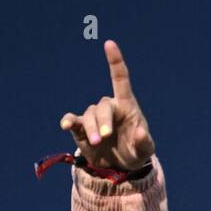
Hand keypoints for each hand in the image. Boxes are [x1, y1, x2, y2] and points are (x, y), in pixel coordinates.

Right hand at [59, 39, 155, 171]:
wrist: (119, 166)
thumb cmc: (135, 151)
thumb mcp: (144, 150)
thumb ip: (145, 142)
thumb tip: (140, 132)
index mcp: (126, 106)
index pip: (120, 79)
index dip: (115, 61)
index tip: (109, 44)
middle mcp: (109, 108)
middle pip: (103, 106)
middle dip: (103, 120)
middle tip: (106, 136)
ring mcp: (94, 118)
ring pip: (89, 115)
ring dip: (91, 128)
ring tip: (96, 143)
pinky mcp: (81, 129)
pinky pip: (73, 120)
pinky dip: (68, 121)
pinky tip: (66, 126)